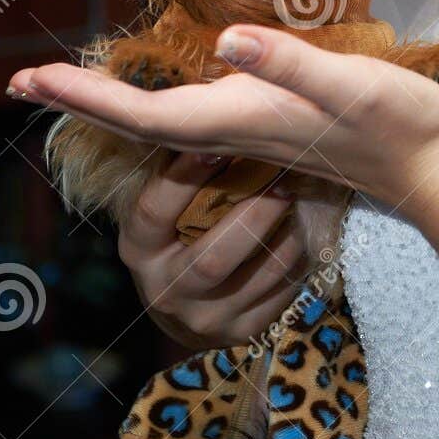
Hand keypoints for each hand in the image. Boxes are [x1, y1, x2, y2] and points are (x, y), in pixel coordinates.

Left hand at [8, 25, 438, 217]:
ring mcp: (252, 133)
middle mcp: (238, 130)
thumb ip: (292, 66)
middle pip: (141, 121)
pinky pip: (191, 122)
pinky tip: (150, 98)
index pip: (147, 113)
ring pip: (163, 123)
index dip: (89, 95)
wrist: (434, 171)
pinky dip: (152, 107)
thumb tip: (227, 43)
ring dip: (110, 105)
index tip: (33, 79)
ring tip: (67, 87)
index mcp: (244, 119)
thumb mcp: (352, 85)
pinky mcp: (270, 127)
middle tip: (22, 82)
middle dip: (82, 100)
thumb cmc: (399, 126)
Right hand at [116, 150, 305, 349]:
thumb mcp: (163, 209)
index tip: (217, 139)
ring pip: (256, 275)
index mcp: (137, 249)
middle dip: (254, 213)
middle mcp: (165, 290)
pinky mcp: (241, 332)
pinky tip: (301, 229)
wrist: (182, 308)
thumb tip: (207, 105)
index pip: (155, 211)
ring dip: (285, 233)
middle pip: (213, 256)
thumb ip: (178, 172)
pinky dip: (295, 257)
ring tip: (299, 197)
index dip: (185, 175)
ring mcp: (204, 318)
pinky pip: (280, 292)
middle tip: (283, 176)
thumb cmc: (175, 235)